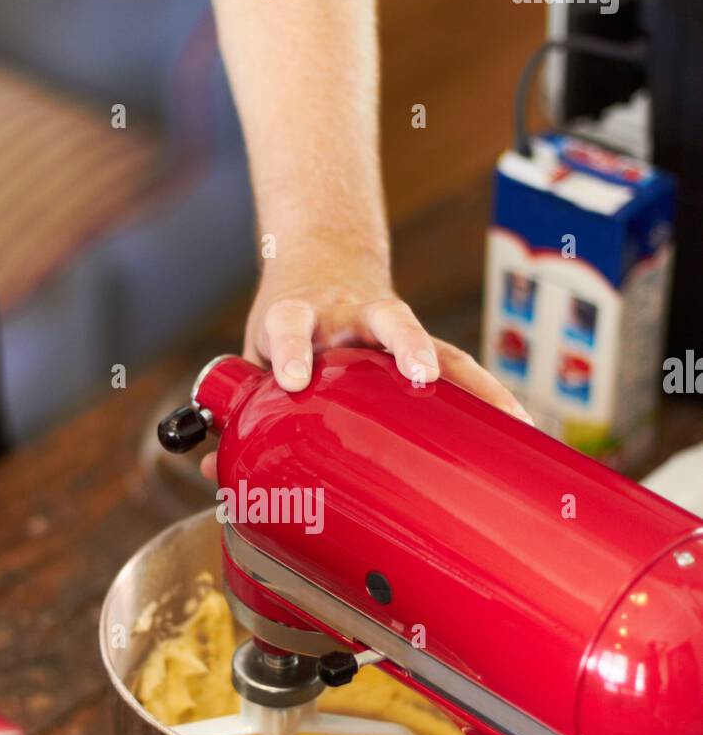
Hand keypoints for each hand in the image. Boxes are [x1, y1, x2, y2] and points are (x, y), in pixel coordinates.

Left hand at [200, 268, 531, 478]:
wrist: (320, 261)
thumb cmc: (287, 324)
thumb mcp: (253, 356)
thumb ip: (239, 408)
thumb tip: (214, 473)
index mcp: (298, 316)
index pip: (290, 326)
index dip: (291, 350)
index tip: (292, 378)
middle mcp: (351, 315)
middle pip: (385, 320)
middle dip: (405, 346)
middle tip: (418, 373)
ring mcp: (393, 327)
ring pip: (438, 345)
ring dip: (472, 381)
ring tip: (507, 416)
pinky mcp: (422, 345)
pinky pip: (459, 370)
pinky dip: (488, 397)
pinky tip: (520, 427)